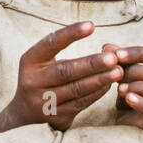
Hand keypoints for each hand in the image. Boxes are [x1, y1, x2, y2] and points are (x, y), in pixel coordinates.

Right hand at [9, 22, 124, 129]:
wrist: (25, 113)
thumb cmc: (44, 77)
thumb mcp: (44, 61)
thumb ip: (68, 51)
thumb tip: (108, 47)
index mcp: (30, 61)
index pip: (51, 43)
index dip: (71, 34)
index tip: (91, 25)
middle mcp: (33, 81)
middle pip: (66, 71)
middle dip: (92, 64)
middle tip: (113, 57)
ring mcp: (43, 101)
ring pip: (75, 90)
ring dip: (99, 80)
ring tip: (118, 71)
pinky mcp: (55, 117)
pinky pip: (80, 103)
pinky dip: (96, 93)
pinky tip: (109, 85)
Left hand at [107, 43, 142, 134]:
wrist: (135, 127)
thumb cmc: (135, 96)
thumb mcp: (128, 76)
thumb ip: (121, 61)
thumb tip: (106, 47)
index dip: (138, 52)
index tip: (117, 54)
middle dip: (138, 71)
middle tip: (117, 74)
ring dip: (140, 87)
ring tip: (120, 88)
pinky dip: (142, 104)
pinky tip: (128, 99)